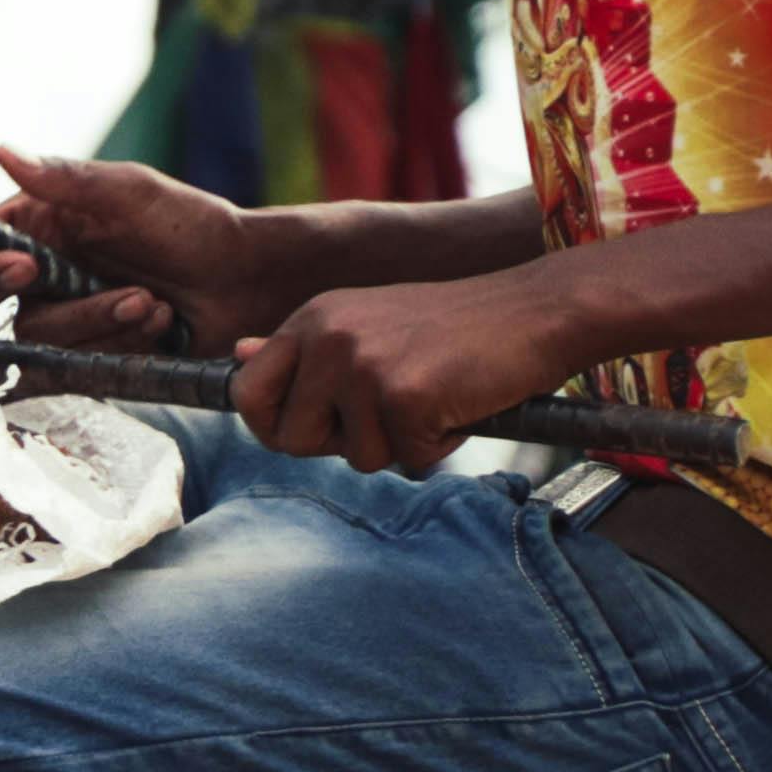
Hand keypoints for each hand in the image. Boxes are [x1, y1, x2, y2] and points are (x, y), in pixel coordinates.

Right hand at [0, 147, 263, 354]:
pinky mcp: (90, 352)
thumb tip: (3, 152)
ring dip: (95, 321)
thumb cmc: (195, 226)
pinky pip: (76, 362)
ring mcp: (65, 314)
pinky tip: (160, 322)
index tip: (15, 273)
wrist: (249, 284)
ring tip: (152, 302)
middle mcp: (42, 271)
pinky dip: (119, 342)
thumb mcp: (132, 193)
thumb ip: (66, 180)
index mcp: (40, 224)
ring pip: (38, 337)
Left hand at [229, 273, 586, 477]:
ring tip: (432, 398)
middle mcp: (327, 337)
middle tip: (388, 415)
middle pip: (290, 438)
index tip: (313, 430)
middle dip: (339, 445)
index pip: (247, 391)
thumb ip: (304, 348)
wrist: (533, 311)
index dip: (275, 425)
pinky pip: (408, 460)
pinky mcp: (405, 396)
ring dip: (399, 445)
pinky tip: (457, 405)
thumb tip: (238, 357)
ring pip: (356, 458)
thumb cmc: (454, 328)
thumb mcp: (368, 324)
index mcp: (312, 318)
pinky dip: (438, 447)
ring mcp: (364, 365)